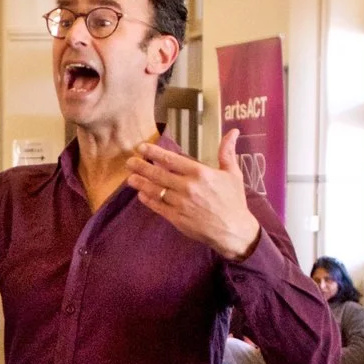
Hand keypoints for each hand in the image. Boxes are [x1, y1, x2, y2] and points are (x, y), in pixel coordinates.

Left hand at [125, 130, 261, 257]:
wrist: (234, 231)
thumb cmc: (234, 201)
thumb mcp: (233, 174)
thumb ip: (227, 152)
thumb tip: (233, 132)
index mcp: (199, 173)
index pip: (171, 159)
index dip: (154, 153)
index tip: (141, 148)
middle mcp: (187, 187)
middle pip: (158, 174)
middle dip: (141, 167)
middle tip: (129, 162)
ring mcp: (180, 203)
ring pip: (155, 190)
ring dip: (141, 183)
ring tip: (130, 178)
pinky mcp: (177, 218)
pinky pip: (158, 207)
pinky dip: (148, 200)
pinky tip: (141, 195)